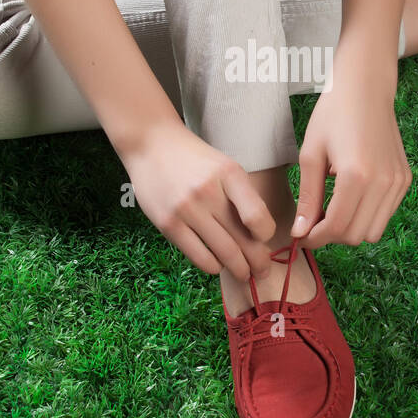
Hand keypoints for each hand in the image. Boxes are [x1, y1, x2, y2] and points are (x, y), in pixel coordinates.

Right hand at [118, 120, 275, 281]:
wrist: (151, 144)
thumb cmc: (195, 159)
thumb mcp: (225, 166)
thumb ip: (243, 196)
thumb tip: (260, 236)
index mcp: (229, 174)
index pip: (257, 217)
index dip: (266, 235)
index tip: (264, 239)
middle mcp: (208, 192)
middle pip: (243, 241)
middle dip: (258, 263)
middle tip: (263, 272)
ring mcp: (186, 209)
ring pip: (223, 254)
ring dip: (238, 270)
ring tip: (243, 274)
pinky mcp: (168, 224)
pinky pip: (199, 257)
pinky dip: (213, 266)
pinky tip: (217, 264)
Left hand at [293, 62, 410, 246]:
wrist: (366, 88)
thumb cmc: (332, 115)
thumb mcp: (311, 155)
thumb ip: (308, 198)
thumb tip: (300, 233)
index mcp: (356, 176)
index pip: (337, 228)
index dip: (316, 238)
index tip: (302, 235)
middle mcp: (382, 183)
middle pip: (356, 236)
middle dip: (332, 236)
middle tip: (314, 222)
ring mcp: (397, 182)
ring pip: (373, 231)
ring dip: (350, 229)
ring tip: (332, 209)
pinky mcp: (404, 179)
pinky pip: (385, 214)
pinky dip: (366, 215)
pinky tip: (350, 197)